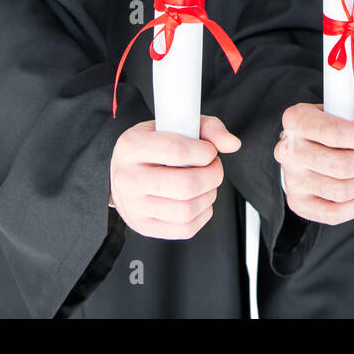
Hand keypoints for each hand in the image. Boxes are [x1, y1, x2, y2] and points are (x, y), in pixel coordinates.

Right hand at [109, 116, 240, 238]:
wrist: (122, 174)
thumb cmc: (150, 148)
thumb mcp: (172, 125)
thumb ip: (206, 128)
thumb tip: (232, 143)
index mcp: (132, 147)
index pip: (178, 151)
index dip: (205, 151)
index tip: (209, 151)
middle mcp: (128, 179)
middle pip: (186, 185)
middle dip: (212, 175)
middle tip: (213, 167)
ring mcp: (134, 206)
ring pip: (187, 210)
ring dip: (209, 195)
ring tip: (207, 183)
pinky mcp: (144, 226)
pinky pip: (185, 228)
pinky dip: (202, 214)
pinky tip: (199, 199)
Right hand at [274, 93, 353, 224]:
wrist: (308, 147)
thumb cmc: (332, 125)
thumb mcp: (350, 105)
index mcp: (296, 120)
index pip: (333, 133)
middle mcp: (288, 151)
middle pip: (341, 166)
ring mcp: (292, 179)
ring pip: (341, 191)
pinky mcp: (299, 203)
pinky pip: (334, 214)